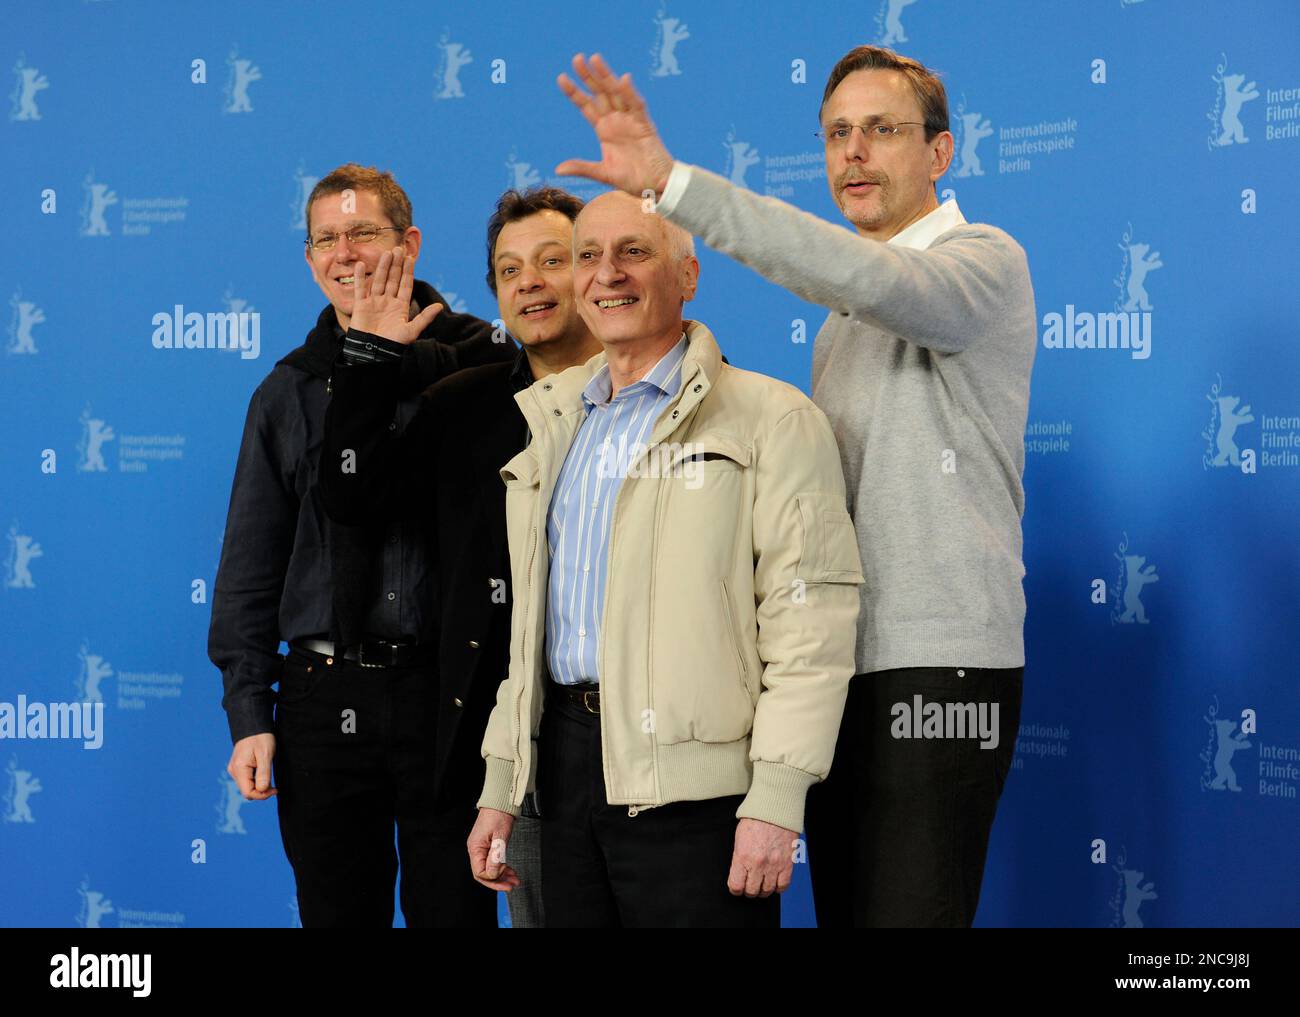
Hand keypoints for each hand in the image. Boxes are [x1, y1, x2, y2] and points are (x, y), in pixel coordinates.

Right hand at [227, 733, 276, 799]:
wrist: (253, 725)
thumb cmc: (260, 737)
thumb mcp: (265, 755)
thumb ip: (263, 774)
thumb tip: (262, 790)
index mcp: (239, 769)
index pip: (248, 793)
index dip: (262, 795)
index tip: (275, 790)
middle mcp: (234, 771)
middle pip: (247, 791)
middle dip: (261, 791)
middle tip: (275, 786)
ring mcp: (236, 769)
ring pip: (247, 786)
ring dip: (259, 786)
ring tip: (269, 775)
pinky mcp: (239, 767)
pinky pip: (247, 779)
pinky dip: (257, 780)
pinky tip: (264, 772)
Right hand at [349, 249, 442, 344]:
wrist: (374, 354)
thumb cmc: (394, 345)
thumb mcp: (412, 331)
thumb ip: (425, 318)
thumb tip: (439, 307)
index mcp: (400, 306)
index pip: (405, 285)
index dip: (407, 272)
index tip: (410, 258)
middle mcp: (387, 302)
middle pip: (392, 279)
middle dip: (396, 265)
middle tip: (398, 249)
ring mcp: (374, 302)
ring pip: (379, 280)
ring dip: (383, 267)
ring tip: (387, 253)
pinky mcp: (361, 306)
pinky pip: (360, 289)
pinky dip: (360, 277)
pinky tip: (362, 265)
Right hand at [467, 807, 520, 891]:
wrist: (499, 802)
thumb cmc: (499, 815)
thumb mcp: (500, 836)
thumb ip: (496, 856)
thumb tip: (493, 873)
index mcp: (475, 848)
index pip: (480, 872)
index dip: (493, 878)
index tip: (506, 878)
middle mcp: (475, 849)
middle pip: (484, 873)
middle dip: (498, 881)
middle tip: (512, 885)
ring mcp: (481, 848)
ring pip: (489, 869)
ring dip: (502, 876)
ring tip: (515, 880)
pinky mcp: (487, 846)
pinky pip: (492, 862)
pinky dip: (502, 868)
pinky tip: (510, 871)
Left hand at [556, 53, 674, 198]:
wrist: (656, 187)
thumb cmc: (633, 179)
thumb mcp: (603, 173)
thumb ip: (582, 168)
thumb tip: (558, 169)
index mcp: (604, 129)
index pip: (586, 106)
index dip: (575, 92)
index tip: (561, 78)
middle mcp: (616, 120)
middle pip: (600, 93)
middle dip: (588, 77)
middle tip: (577, 58)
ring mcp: (630, 120)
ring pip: (617, 93)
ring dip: (607, 76)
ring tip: (595, 59)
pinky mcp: (645, 125)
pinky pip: (636, 106)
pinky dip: (630, 93)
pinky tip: (623, 79)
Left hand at [728, 817, 798, 896]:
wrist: (774, 809)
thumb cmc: (755, 820)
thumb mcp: (739, 839)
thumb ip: (739, 858)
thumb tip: (739, 874)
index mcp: (742, 856)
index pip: (736, 886)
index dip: (735, 889)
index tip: (737, 887)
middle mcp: (758, 864)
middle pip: (752, 891)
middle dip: (749, 890)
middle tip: (749, 885)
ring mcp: (774, 865)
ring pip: (767, 890)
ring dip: (763, 890)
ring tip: (762, 884)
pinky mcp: (787, 864)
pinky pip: (783, 885)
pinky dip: (778, 887)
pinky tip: (774, 882)